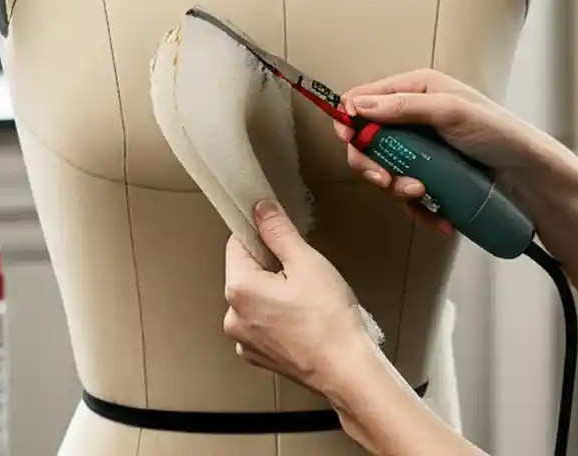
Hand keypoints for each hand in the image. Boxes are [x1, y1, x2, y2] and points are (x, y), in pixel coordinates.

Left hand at [223, 199, 376, 395]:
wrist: (345, 370)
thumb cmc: (329, 320)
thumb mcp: (307, 262)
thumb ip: (278, 231)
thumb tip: (261, 208)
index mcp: (239, 288)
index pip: (237, 244)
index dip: (261, 235)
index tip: (282, 239)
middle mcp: (233, 316)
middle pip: (246, 272)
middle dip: (272, 267)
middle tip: (304, 275)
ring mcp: (244, 339)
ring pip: (255, 298)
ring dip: (275, 293)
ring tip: (307, 302)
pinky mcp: (257, 354)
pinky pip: (262, 323)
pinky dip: (277, 317)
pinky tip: (302, 321)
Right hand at [334, 68, 561, 233]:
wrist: (532, 177)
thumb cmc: (499, 133)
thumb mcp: (451, 111)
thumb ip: (403, 107)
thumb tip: (357, 106)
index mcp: (416, 90)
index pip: (365, 99)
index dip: (350, 120)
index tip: (350, 141)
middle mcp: (413, 118)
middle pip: (367, 140)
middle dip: (372, 164)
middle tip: (385, 180)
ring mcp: (420, 151)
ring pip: (384, 171)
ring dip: (397, 187)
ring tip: (422, 194)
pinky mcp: (429, 179)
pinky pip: (407, 195)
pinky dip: (416, 208)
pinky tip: (436, 217)